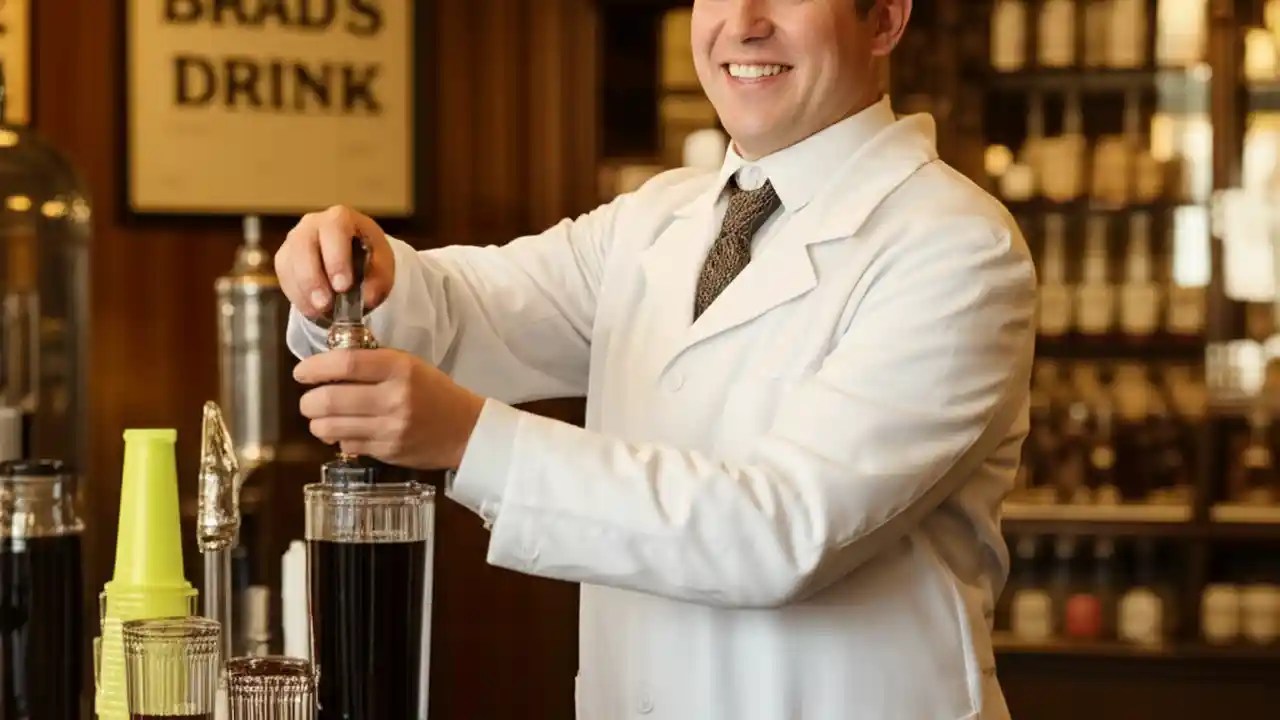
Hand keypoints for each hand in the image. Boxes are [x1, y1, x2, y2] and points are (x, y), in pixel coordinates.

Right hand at [275, 205, 396, 320]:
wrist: (353, 260)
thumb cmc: (368, 257)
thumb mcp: (382, 265)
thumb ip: (378, 279)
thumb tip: (366, 298)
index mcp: (341, 218)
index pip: (334, 230)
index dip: (336, 259)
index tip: (343, 286)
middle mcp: (312, 224)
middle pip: (303, 245)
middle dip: (313, 278)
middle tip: (325, 304)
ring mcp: (295, 240)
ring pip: (289, 262)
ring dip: (303, 290)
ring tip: (319, 311)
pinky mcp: (285, 258)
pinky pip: (284, 276)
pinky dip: (296, 296)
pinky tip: (311, 309)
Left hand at [294, 348, 485, 469]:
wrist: (465, 429)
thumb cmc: (434, 392)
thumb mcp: (408, 365)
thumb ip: (371, 363)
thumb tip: (326, 368)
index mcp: (399, 368)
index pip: (344, 364)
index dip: (314, 367)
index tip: (302, 372)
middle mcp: (393, 398)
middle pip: (329, 399)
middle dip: (308, 401)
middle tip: (308, 400)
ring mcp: (390, 428)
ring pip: (330, 427)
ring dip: (317, 423)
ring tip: (322, 417)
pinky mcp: (387, 451)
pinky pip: (346, 444)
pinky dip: (338, 438)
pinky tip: (346, 431)